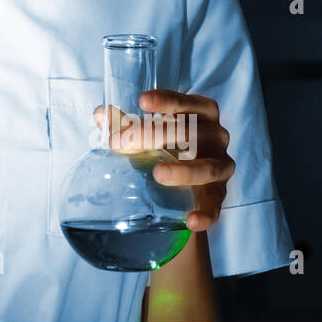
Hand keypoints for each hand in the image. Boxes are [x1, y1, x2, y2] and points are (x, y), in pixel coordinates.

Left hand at [92, 89, 234, 232]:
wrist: (190, 174)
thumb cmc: (169, 141)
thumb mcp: (149, 129)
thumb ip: (126, 122)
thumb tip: (100, 115)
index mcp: (203, 113)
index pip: (188, 103)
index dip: (166, 101)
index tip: (141, 102)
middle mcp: (217, 137)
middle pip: (190, 134)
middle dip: (154, 136)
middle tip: (121, 142)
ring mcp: (221, 166)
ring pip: (207, 168)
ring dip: (183, 172)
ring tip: (157, 174)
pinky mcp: (219, 193)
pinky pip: (215, 205)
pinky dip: (206, 214)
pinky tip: (190, 220)